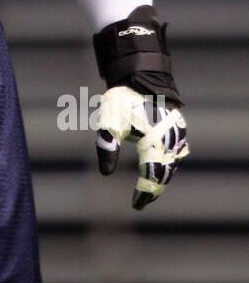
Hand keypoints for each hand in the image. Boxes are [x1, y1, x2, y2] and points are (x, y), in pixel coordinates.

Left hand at [95, 85, 188, 209]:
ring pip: (172, 163)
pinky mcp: (178, 128)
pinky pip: (175, 152)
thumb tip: (104, 173)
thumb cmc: (122, 100)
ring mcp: (177, 133)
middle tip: (142, 202)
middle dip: (153, 188)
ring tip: (150, 189)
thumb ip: (106, 147)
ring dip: (162, 177)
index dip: (145, 192)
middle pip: (164, 172)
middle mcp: (170, 139)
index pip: (152, 175)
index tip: (136, 206)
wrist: (139, 76)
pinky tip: (160, 169)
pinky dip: (168, 164)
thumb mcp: (108, 122)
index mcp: (155, 140)